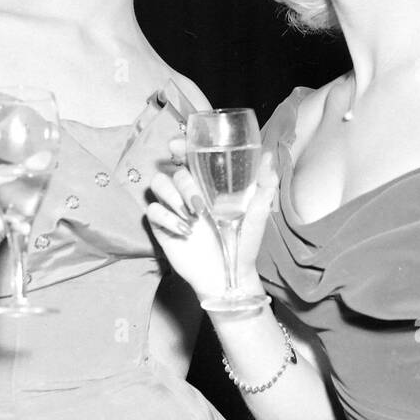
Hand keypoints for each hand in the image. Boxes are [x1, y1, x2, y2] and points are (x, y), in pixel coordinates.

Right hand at [145, 141, 278, 303]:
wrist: (230, 273)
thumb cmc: (246, 241)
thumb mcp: (258, 211)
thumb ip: (264, 183)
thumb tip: (267, 156)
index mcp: (208, 183)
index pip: (188, 156)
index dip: (179, 146)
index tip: (176, 145)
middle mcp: (188, 192)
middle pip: (173, 170)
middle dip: (184, 184)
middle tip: (199, 205)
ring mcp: (174, 208)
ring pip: (158, 185)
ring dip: (173, 198)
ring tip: (192, 218)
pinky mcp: (162, 227)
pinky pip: (153, 211)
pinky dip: (167, 218)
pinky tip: (184, 231)